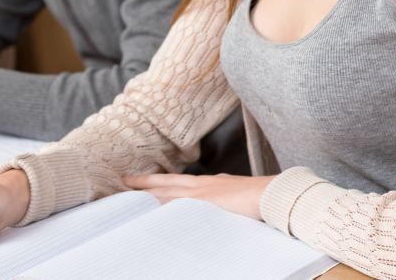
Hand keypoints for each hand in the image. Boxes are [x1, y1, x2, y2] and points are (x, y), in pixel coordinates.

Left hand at [122, 173, 275, 219]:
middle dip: (145, 182)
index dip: (159, 180)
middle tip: (124, 181)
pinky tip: (149, 215)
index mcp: (208, 183)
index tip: (144, 180)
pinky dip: (162, 210)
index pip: (176, 181)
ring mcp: (201, 195)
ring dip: (147, 194)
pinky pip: (176, 207)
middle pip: (165, 183)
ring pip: (166, 193)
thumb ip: (224, 189)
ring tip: (128, 194)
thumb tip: (220, 187)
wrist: (271, 195)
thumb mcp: (236, 189)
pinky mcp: (204, 205)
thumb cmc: (259, 195)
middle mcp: (201, 185)